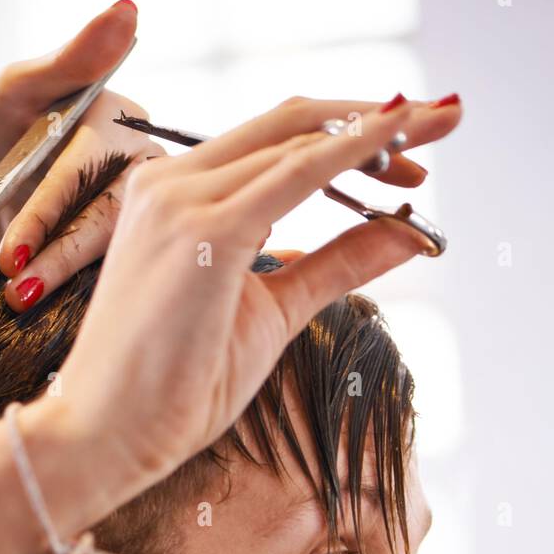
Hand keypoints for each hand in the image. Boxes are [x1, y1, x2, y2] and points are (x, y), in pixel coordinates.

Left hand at [0, 1, 158, 310]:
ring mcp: (150, 210)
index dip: (48, 211)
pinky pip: (125, 273)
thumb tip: (128, 9)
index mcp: (122, 120)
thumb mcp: (17, 91)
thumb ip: (70, 59)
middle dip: (59, 256)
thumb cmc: (6, 131)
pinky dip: (87, 295)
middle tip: (16, 288)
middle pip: (110, 214)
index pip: (87, 167)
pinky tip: (57, 315)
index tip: (11, 253)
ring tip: (23, 300)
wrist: (0, 188)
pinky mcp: (143, 248)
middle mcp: (145, 165)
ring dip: (69, 279)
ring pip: (120, 248)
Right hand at [28, 94, 463, 482]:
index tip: (412, 151)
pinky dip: (350, 154)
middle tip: (446, 119)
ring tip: (439, 128)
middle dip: (377, 118)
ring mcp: (181, 200)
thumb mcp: (273, 314)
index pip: (279, 143)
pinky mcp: (202, 232)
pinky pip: (294, 175)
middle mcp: (172, 182)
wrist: (107, 435)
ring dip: (376, 130)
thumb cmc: (175, 388)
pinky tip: (395, 143)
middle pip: (294, 122)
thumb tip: (402, 235)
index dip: (352, 139)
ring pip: (298, 138)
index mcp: (178, 196)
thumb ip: (334, 265)